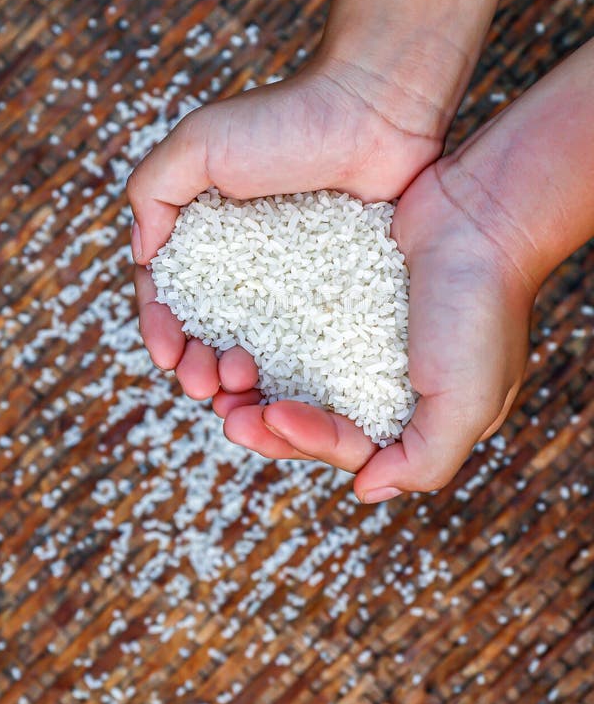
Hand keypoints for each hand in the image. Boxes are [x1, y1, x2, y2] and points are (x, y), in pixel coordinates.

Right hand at [127, 51, 448, 397]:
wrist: (376, 112)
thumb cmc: (287, 121)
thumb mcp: (199, 143)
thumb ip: (153, 191)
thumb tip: (143, 255)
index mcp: (203, 229)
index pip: (168, 291)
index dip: (160, 328)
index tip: (168, 356)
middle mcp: (243, 258)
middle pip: (207, 328)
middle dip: (197, 364)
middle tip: (206, 384)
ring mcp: (289, 277)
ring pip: (253, 342)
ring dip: (236, 376)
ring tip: (241, 386)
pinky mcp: (333, 287)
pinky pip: (306, 338)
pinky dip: (287, 370)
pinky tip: (282, 390)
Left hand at [222, 150, 535, 499]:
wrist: (482, 214)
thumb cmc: (481, 311)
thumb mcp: (469, 402)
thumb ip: (425, 460)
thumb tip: (365, 490)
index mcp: (414, 415)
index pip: (350, 447)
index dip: (307, 440)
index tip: (271, 415)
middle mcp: (384, 382)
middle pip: (314, 418)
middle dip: (268, 423)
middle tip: (226, 415)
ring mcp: (360, 339)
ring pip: (296, 376)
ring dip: (257, 387)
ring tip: (221, 381)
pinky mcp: (341, 297)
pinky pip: (295, 327)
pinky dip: (267, 340)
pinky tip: (237, 340)